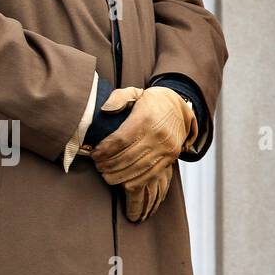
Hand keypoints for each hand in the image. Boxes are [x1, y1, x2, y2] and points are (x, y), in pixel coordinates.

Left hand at [91, 86, 197, 216]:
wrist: (180, 107)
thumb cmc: (152, 102)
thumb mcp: (135, 92)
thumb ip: (118, 98)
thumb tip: (105, 110)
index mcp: (146, 118)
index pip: (119, 140)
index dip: (103, 151)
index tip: (94, 154)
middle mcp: (157, 135)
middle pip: (126, 158)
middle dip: (107, 166)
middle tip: (98, 166)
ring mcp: (166, 148)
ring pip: (137, 170)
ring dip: (118, 176)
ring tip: (106, 175)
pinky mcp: (171, 157)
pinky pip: (150, 175)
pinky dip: (134, 182)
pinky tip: (122, 180)